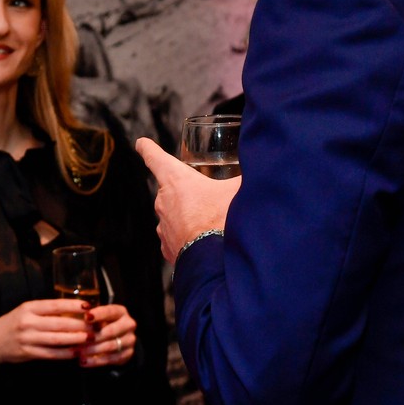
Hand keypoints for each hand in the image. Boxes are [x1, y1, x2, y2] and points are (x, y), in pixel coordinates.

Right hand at [0, 299, 91, 364]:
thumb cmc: (14, 323)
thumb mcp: (27, 310)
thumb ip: (46, 311)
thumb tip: (73, 311)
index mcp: (29, 308)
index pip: (55, 305)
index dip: (72, 306)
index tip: (88, 306)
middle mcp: (28, 322)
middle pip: (59, 323)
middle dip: (80, 325)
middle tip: (95, 325)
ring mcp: (28, 339)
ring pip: (57, 339)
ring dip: (76, 339)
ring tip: (90, 338)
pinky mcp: (29, 353)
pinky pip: (51, 354)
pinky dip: (65, 354)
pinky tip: (77, 352)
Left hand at [78, 303, 135, 367]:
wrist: (114, 338)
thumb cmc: (100, 323)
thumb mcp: (96, 316)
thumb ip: (90, 316)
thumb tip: (81, 316)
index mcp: (121, 311)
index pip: (110, 311)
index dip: (98, 314)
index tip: (86, 317)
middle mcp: (128, 324)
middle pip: (110, 331)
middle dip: (93, 336)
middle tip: (77, 340)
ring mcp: (130, 340)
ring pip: (110, 346)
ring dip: (92, 350)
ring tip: (78, 352)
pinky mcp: (128, 354)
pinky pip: (111, 359)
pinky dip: (95, 361)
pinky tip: (84, 361)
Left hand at [137, 137, 241, 262]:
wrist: (214, 261)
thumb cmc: (222, 220)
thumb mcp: (237, 190)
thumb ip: (245, 176)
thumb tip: (261, 167)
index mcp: (175, 179)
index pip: (154, 157)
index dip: (147, 147)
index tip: (142, 143)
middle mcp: (163, 201)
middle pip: (170, 188)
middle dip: (186, 190)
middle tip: (206, 195)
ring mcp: (163, 226)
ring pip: (174, 214)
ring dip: (188, 215)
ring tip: (211, 221)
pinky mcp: (167, 248)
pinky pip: (177, 236)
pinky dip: (189, 236)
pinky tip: (206, 239)